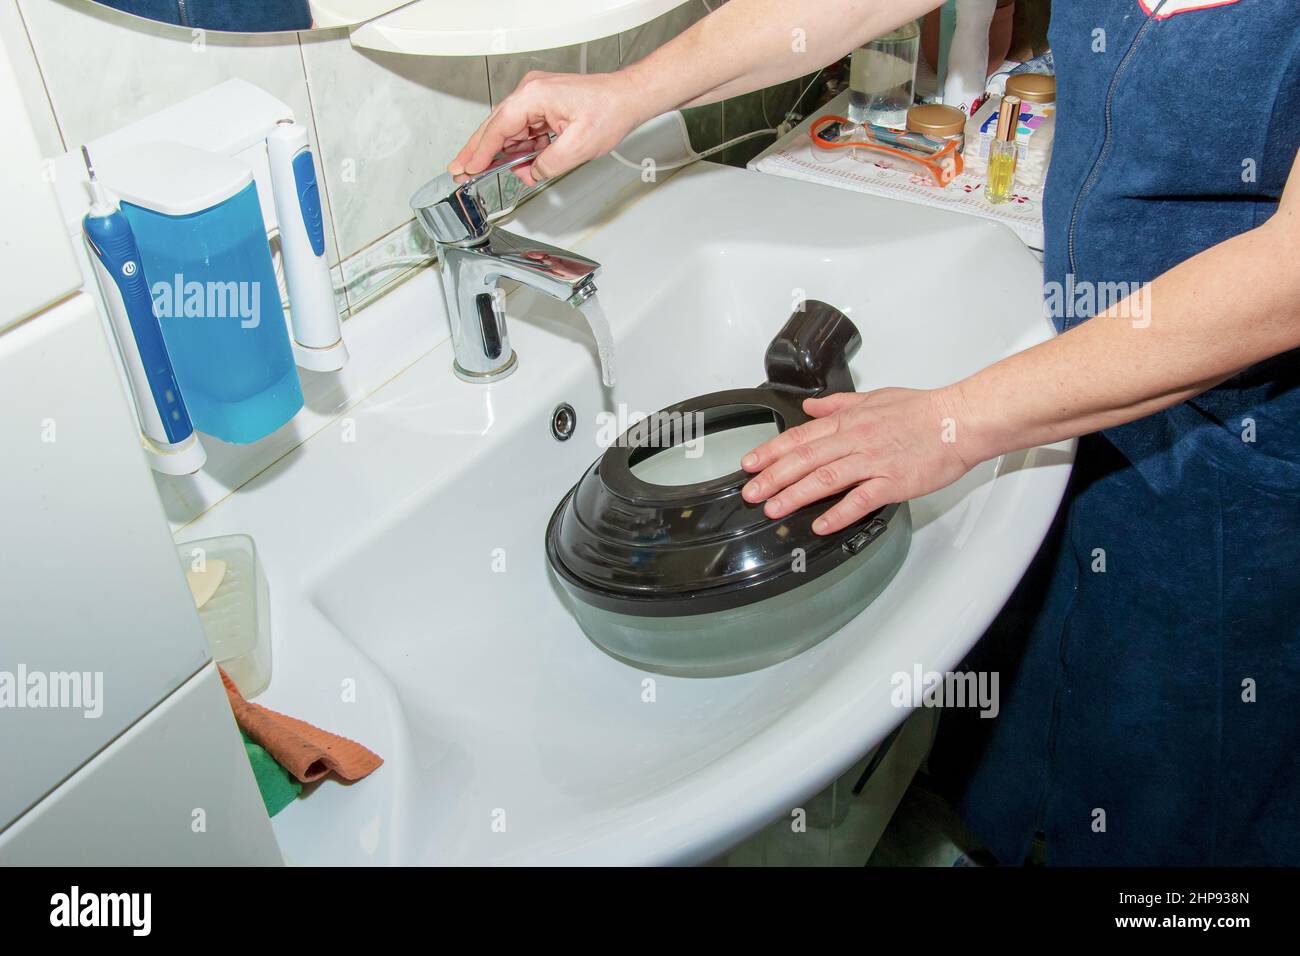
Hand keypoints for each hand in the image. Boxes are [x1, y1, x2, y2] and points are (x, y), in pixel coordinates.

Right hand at [450, 70, 643, 187]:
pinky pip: (524, 129)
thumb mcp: (578, 147)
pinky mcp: (545, 105)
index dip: (480, 152)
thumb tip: (531, 172)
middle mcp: (531, 92)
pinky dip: (520, 147)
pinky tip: (519, 162)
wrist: (628, 98)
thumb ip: (548, 164)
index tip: (466, 168)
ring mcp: (537, 97)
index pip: (498, 128)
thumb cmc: (609, 111)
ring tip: (490, 172)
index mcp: (533, 96)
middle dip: (478, 151)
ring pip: (509, 129)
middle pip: (496, 126)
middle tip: (459, 170)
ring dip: (504, 153)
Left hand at [740, 386, 985, 534]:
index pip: (800, 437)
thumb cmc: (922, 412)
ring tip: (774, 508)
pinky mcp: (893, 481)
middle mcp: (856, 440)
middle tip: (751, 493)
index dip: (771, 452)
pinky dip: (839, 512)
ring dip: (795, 495)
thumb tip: (811, 407)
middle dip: (772, 477)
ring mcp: (873, 461)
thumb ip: (839, 404)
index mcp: (849, 421)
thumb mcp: (874, 397)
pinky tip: (821, 524)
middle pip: (804, 459)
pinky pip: (860, 499)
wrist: (959, 421)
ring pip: (825, 478)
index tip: (750, 464)